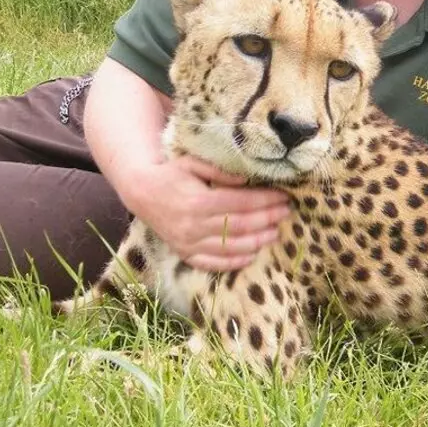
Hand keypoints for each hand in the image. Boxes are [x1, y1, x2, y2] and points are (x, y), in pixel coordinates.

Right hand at [121, 156, 290, 271]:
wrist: (142, 193)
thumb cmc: (172, 174)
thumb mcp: (191, 162)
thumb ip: (218, 170)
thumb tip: (247, 178)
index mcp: (197, 200)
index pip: (240, 203)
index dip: (265, 200)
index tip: (284, 196)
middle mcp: (193, 225)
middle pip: (239, 226)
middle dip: (267, 219)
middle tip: (286, 213)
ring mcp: (189, 243)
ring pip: (230, 248)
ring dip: (257, 242)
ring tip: (275, 233)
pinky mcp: (185, 254)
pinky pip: (212, 264)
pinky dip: (234, 262)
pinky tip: (252, 254)